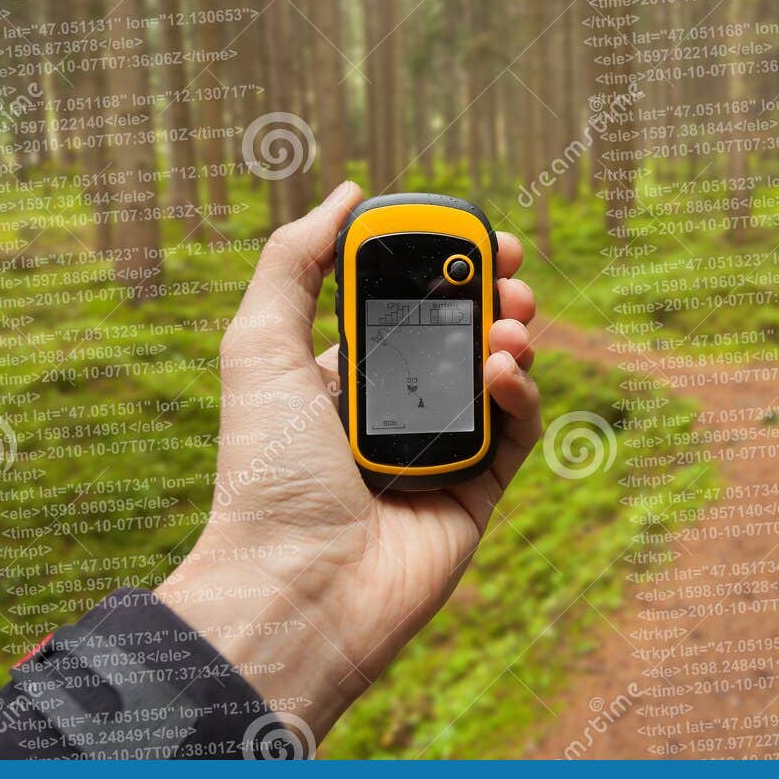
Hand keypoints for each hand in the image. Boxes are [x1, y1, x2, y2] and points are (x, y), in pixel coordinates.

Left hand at [156, 182, 541, 744]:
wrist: (297, 586)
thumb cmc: (268, 471)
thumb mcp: (258, 346)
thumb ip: (295, 262)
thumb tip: (346, 193)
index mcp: (340, 377)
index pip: (404, 306)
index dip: (443, 268)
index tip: (474, 238)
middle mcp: (392, 412)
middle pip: (460, 335)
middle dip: (492, 296)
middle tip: (512, 274)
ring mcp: (439, 453)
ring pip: (496, 377)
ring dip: (511, 338)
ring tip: (511, 325)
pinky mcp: (478, 493)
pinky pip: (515, 431)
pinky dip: (520, 394)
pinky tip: (502, 373)